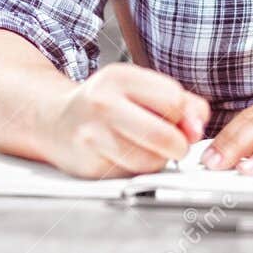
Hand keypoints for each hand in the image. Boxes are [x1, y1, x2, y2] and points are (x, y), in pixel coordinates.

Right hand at [40, 63, 209, 178]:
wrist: (54, 121)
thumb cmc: (104, 105)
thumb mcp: (140, 89)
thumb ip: (179, 101)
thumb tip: (198, 126)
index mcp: (119, 78)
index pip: (173, 99)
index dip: (186, 117)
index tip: (183, 123)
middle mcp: (103, 103)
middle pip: (163, 134)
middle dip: (179, 145)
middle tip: (176, 145)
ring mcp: (92, 135)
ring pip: (150, 160)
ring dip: (159, 160)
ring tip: (149, 150)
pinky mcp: (89, 165)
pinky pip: (131, 175)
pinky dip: (139, 171)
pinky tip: (128, 158)